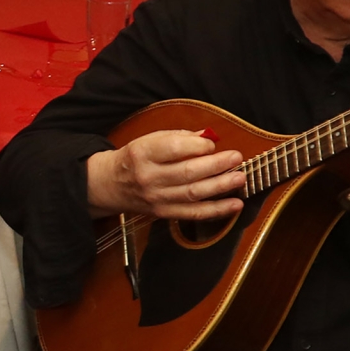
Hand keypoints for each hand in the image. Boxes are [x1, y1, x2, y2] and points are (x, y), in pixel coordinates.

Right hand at [85, 130, 244, 218]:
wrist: (110, 185)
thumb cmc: (135, 158)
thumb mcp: (149, 140)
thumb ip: (178, 137)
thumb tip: (208, 136)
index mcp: (143, 153)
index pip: (173, 149)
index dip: (198, 146)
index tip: (212, 143)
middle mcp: (149, 177)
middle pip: (187, 172)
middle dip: (216, 165)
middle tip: (236, 158)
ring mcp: (157, 198)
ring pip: (193, 194)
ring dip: (220, 186)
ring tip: (240, 178)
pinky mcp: (164, 213)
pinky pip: (193, 214)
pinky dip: (216, 210)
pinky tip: (234, 204)